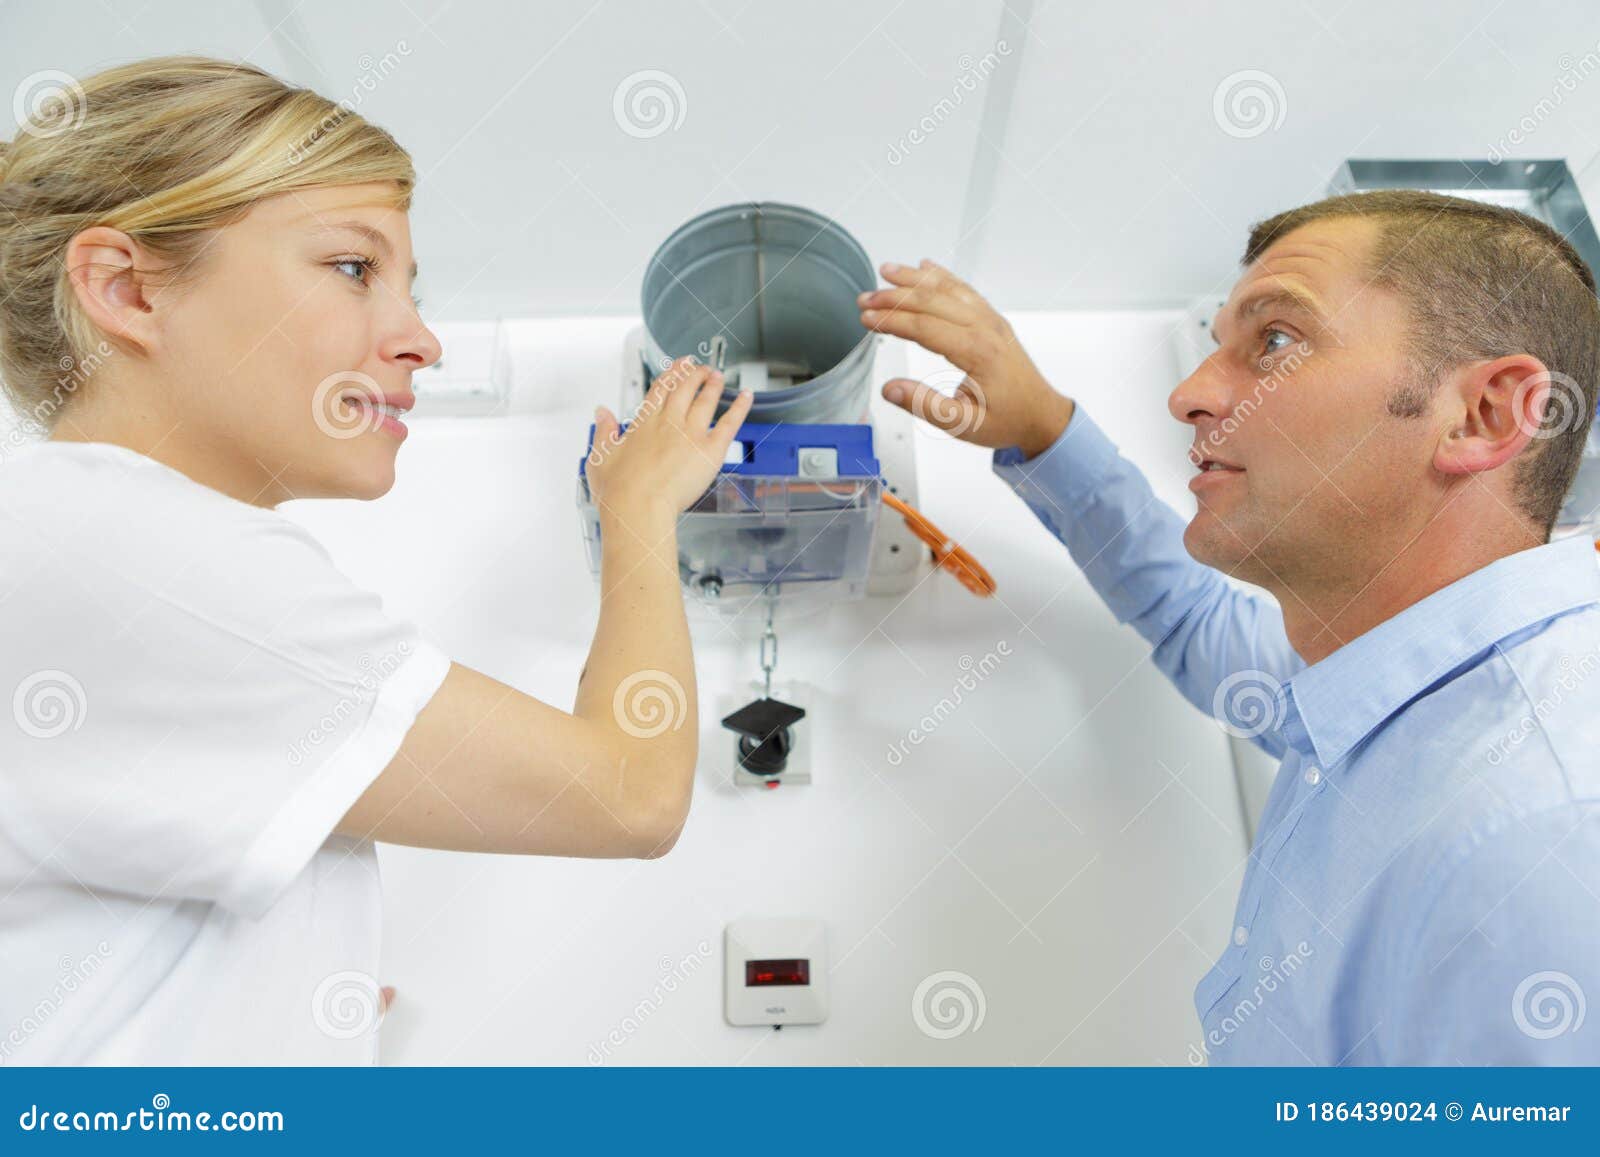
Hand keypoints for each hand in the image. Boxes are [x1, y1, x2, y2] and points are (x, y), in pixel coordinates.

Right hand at [587, 357, 753, 520]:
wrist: (638, 509)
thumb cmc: (619, 492)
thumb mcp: (600, 458)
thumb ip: (603, 432)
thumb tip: (601, 412)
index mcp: (644, 423)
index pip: (660, 389)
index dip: (671, 373)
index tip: (678, 365)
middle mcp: (669, 422)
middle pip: (684, 388)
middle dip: (693, 373)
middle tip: (700, 367)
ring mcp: (691, 434)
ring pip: (706, 400)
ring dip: (713, 384)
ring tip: (718, 376)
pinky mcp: (710, 451)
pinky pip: (729, 423)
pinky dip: (739, 407)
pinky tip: (746, 396)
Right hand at [859, 259, 1073, 457]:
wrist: (1041, 416)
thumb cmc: (1006, 421)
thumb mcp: (962, 425)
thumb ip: (925, 405)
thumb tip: (889, 388)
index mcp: (977, 352)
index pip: (925, 327)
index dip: (892, 321)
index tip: (866, 320)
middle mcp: (985, 328)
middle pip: (932, 301)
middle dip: (894, 297)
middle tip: (864, 299)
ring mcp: (991, 320)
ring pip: (948, 289)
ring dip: (915, 279)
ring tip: (886, 271)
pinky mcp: (992, 320)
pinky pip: (965, 290)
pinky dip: (943, 276)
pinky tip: (926, 266)